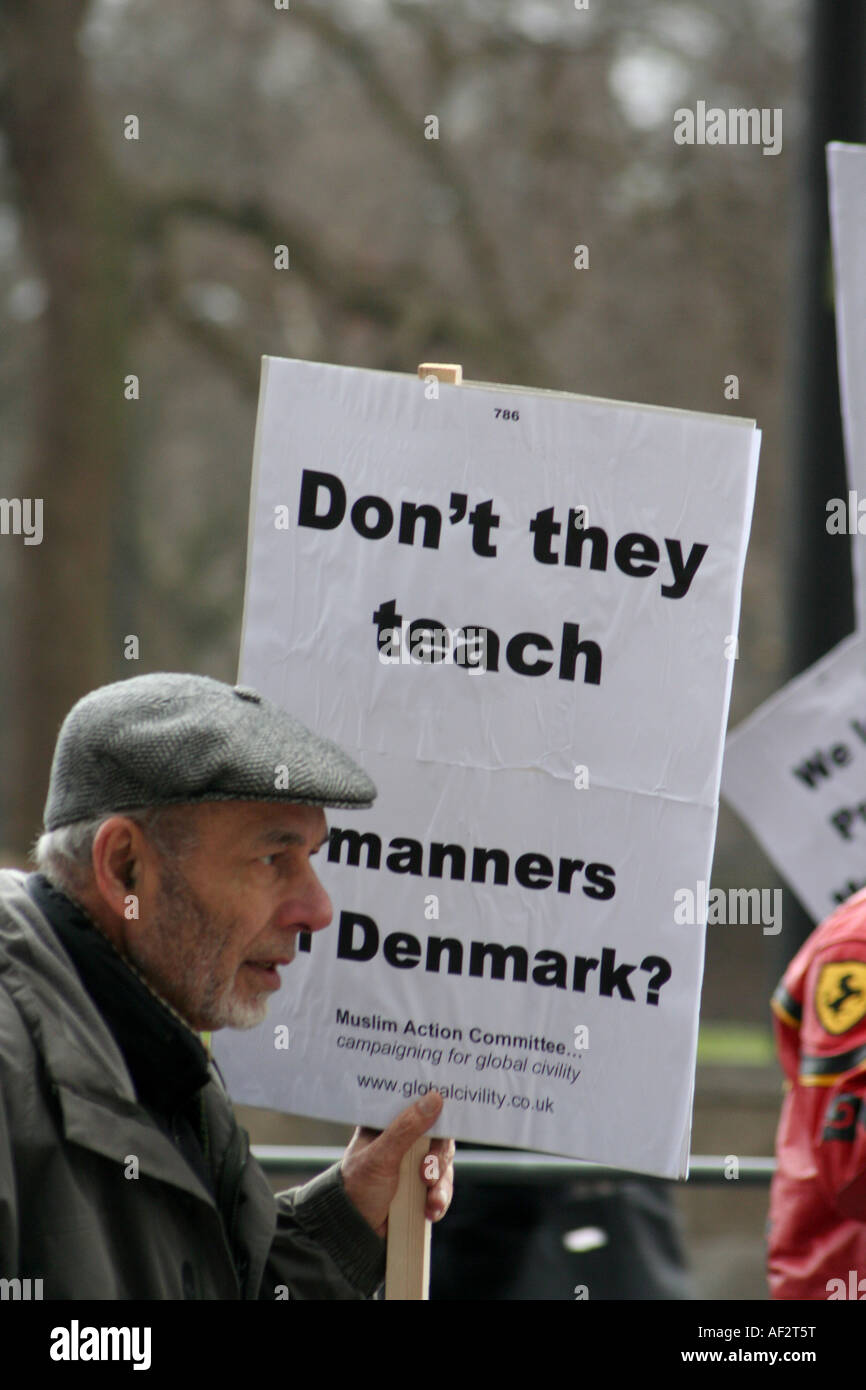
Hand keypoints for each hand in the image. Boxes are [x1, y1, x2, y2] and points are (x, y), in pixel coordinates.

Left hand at [340, 1090, 455, 1237]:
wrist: (354, 1230)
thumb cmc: (357, 1187)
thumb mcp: (380, 1156)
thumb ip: (406, 1128)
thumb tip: (434, 1098)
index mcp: (387, 1123)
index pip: (418, 1106)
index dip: (436, 1110)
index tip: (448, 1115)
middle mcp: (403, 1139)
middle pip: (439, 1138)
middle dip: (438, 1159)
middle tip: (426, 1174)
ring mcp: (414, 1164)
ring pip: (443, 1165)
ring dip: (441, 1183)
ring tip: (431, 1200)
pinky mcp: (421, 1186)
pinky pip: (442, 1187)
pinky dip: (440, 1199)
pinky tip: (430, 1209)